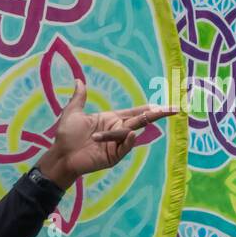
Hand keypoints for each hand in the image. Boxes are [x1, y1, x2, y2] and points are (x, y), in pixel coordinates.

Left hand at [35, 81, 178, 188]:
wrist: (60, 155)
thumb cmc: (65, 136)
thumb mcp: (72, 113)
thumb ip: (79, 98)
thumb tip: (79, 80)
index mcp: (111, 119)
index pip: (135, 112)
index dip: (150, 108)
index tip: (165, 104)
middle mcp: (117, 131)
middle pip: (142, 121)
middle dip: (158, 114)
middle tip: (175, 108)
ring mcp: (116, 144)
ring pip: (128, 133)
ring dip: (119, 132)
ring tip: (97, 136)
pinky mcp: (113, 156)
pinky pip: (124, 147)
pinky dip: (129, 141)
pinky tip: (132, 134)